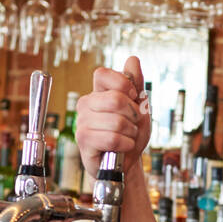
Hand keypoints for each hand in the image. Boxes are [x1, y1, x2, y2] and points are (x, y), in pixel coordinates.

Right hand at [75, 55, 150, 179]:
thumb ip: (137, 84)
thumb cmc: (130, 133)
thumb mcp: (140, 107)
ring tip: (127, 137)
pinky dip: (126, 144)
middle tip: (133, 124)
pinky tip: (124, 147)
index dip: (123, 84)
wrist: (126, 162)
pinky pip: (112, 138)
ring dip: (131, 133)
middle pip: (116, 99)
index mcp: (98, 92)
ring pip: (117, 122)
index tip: (133, 98)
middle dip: (134, 115)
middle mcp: (86, 103)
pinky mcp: (84, 140)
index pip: (103, 74)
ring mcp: (82, 121)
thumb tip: (133, 59)